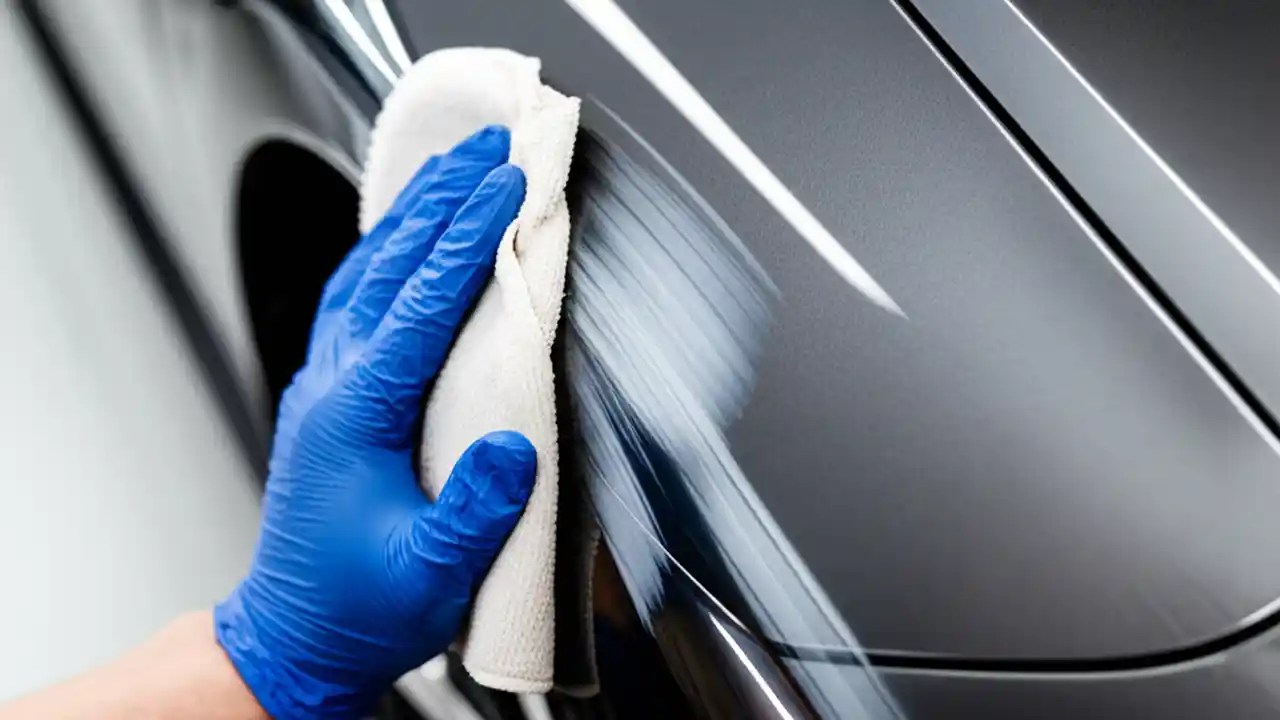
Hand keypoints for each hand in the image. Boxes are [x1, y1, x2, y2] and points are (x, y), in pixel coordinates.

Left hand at [215, 126, 533, 718]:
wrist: (297, 637)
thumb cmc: (360, 608)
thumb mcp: (432, 573)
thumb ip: (478, 510)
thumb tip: (516, 447)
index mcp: (359, 414)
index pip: (424, 300)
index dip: (471, 235)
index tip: (509, 183)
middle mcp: (333, 384)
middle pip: (390, 262)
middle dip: (443, 194)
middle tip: (488, 143)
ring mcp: (324, 384)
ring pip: (366, 271)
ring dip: (413, 213)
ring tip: (456, 168)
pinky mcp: (331, 394)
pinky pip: (357, 297)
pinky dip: (389, 251)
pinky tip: (412, 238)